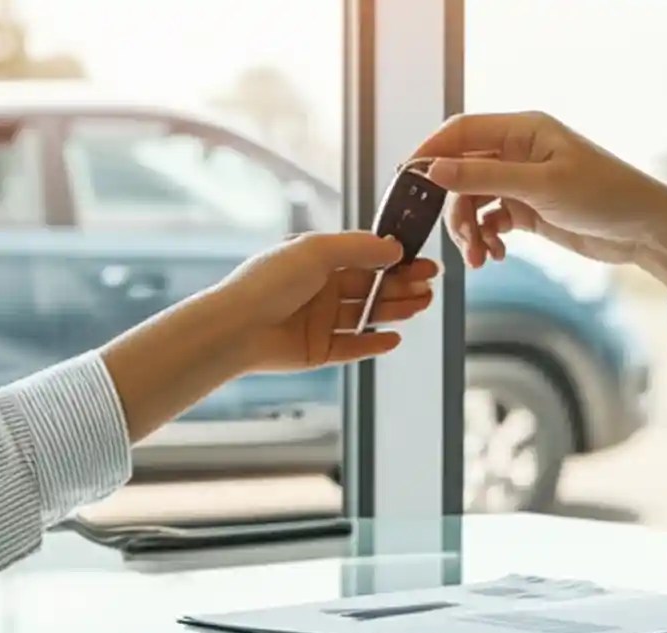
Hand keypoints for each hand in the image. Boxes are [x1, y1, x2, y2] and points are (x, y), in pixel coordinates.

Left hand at [102, 232, 435, 440]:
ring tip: (421, 306)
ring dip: (395, 310)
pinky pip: (353, 346)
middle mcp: (321, 290)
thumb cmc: (269, 282)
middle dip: (402, 286)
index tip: (424, 262)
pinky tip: (394, 337)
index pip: (367, 259)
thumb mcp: (317, 251)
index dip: (397, 261)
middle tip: (430, 286)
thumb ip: (360, 248)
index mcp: (318, 261)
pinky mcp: (318, 350)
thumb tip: (395, 248)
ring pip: (367, 315)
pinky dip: (374, 343)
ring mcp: (320, 321)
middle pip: (372, 287)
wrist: (236, 327)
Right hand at [412, 112, 666, 291]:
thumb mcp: (541, 186)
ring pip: (474, 202)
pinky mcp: (528, 209)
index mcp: (523, 130)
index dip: (431, 153)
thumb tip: (434, 170)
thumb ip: (485, 179)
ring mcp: (522, 181)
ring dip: (469, 230)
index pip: (461, 132)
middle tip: (458, 239)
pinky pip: (491, 220)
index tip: (408, 181)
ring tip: (480, 257)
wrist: (644, 230)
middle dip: (453, 208)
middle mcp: (519, 151)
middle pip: (462, 173)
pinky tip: (495, 254)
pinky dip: (487, 238)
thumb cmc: (606, 196)